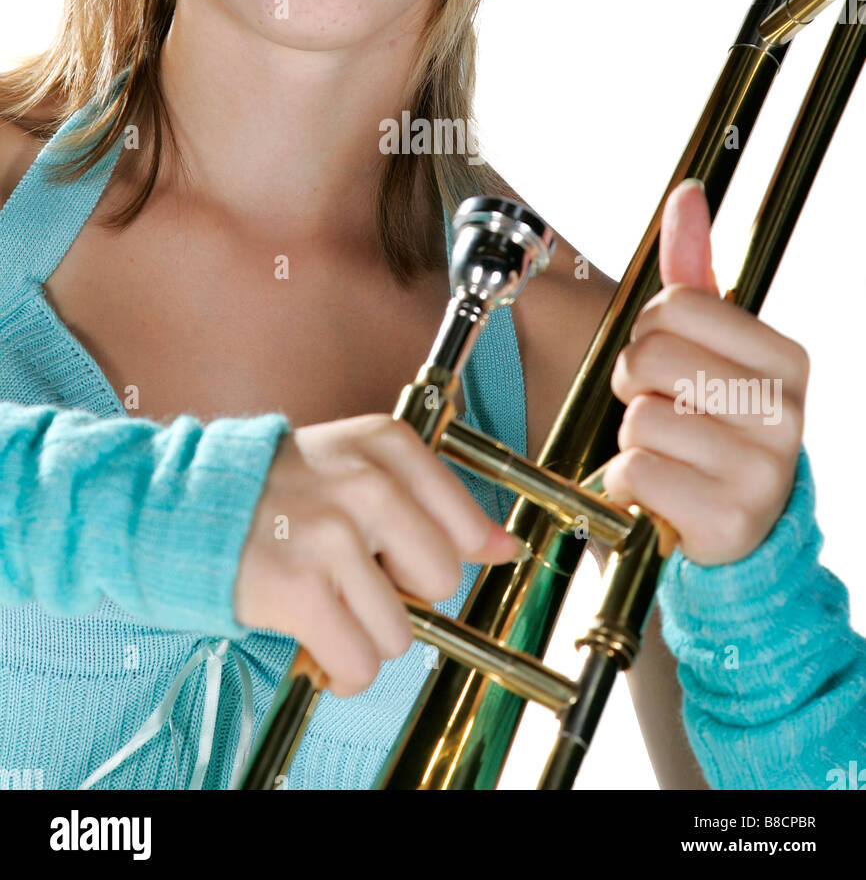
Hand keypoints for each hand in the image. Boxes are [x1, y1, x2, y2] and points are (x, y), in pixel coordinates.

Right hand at [234, 413, 519, 695]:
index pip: (465, 526)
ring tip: (326, 600)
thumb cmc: (277, 489)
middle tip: (354, 574)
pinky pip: (360, 664)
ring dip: (364, 633)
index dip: (434, 555)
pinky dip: (340, 670)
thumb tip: (505, 548)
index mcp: (385, 446)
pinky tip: (317, 639)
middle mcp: (366, 485)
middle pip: (441, 581)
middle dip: (402, 593)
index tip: (405, 560)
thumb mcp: (356, 463)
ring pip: (400, 632)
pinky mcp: (300, 589)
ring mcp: (333, 536)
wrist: (182, 506)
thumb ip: (433, 501)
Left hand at [602, 179, 808, 565]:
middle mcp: (787, 411)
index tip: (670, 365)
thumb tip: (687, 194)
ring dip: (632, 438)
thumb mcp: (714, 349)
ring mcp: (763, 468)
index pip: (676, 305)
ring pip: (639, 417)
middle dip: (635, 385)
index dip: (651, 334)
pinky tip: (659, 492)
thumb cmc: (718, 430)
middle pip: (651, 356)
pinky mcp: (728, 518)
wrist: (745, 536)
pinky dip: (627, 482)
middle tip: (661, 410)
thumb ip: (696, 271)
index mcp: (787, 359)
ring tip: (667, 454)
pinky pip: (634, 470)